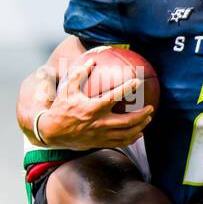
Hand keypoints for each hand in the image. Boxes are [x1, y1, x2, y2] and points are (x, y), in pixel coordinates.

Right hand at [36, 58, 153, 148]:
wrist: (52, 132)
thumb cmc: (60, 108)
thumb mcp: (67, 89)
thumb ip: (79, 74)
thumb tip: (91, 60)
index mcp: (92, 108)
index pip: (113, 97)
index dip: (127, 89)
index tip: (137, 81)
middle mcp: (99, 123)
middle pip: (127, 121)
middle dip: (142, 115)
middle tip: (151, 108)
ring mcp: (101, 135)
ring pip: (126, 134)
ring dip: (140, 127)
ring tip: (148, 119)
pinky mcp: (100, 143)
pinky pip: (120, 143)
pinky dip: (131, 138)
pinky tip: (138, 133)